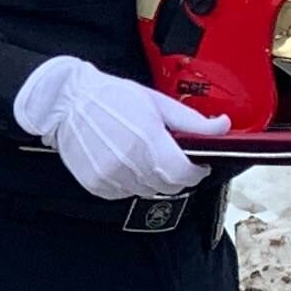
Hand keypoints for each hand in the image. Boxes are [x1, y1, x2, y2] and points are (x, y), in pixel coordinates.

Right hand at [12, 53, 229, 203]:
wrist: (67, 102)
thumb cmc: (112, 97)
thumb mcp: (157, 102)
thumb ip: (192, 122)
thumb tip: (223, 127)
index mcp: (148, 141)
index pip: (185, 174)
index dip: (196, 170)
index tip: (195, 162)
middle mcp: (129, 163)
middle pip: (168, 186)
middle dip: (175, 173)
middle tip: (166, 154)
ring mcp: (111, 177)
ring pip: (147, 190)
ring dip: (151, 178)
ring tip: (139, 154)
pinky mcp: (97, 185)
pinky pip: (124, 193)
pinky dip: (129, 181)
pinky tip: (122, 161)